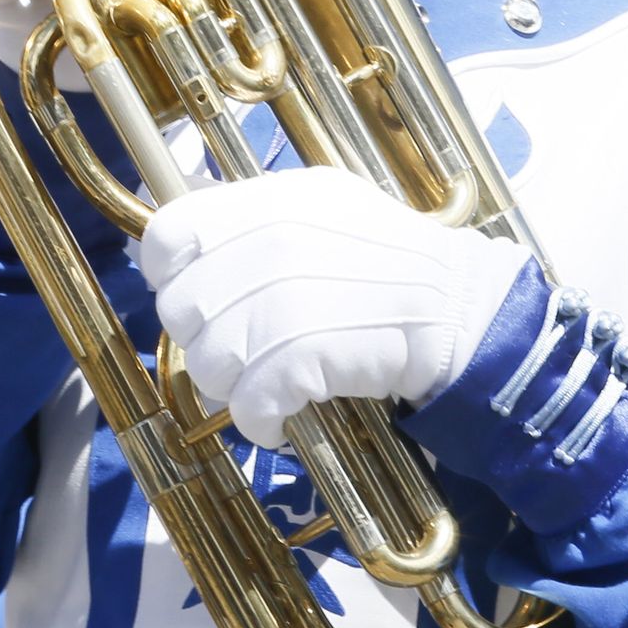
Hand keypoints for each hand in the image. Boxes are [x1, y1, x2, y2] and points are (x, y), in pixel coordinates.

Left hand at [139, 166, 532, 448]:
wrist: (459, 310)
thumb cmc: (393, 264)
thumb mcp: (324, 208)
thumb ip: (258, 219)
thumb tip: (193, 248)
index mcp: (266, 203)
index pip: (169, 237)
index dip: (173, 276)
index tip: (204, 299)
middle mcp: (265, 244)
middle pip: (182, 310)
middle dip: (208, 340)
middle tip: (247, 352)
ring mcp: (278, 300)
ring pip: (207, 363)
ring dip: (234, 387)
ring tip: (272, 385)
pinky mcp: (296, 357)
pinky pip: (245, 407)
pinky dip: (261, 423)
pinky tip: (283, 418)